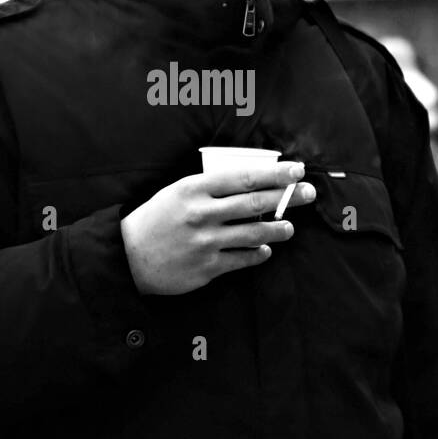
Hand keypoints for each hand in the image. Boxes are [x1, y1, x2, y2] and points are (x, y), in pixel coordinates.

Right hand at [120, 162, 315, 294]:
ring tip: (289, 227)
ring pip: (254, 232)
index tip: (296, 171)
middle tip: (308, 193)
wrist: (129, 256)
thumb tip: (251, 183)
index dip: (274, 174)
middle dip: (288, 197)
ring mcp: (206, 242)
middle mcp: (202, 214)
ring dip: (277, 228)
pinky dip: (258, 253)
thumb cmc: (156, 219)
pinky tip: (265, 249)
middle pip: (255, 202)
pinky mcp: (207, 267)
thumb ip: (211, 188)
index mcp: (194, 189)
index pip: (243, 177)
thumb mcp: (177, 192)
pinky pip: (242, 259)